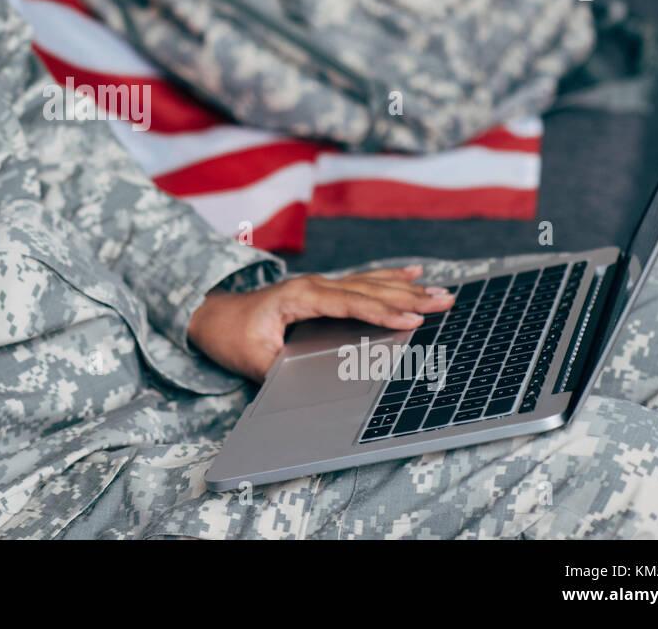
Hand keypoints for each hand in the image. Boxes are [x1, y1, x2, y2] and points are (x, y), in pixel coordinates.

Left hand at [186, 265, 454, 381]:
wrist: (211, 315)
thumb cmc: (230, 335)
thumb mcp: (249, 357)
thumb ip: (275, 369)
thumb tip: (303, 383)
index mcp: (299, 297)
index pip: (349, 304)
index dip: (382, 313)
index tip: (413, 321)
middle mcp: (313, 286)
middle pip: (368, 291)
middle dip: (409, 298)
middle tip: (446, 301)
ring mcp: (319, 286)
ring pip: (370, 285)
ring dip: (407, 289)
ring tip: (442, 291)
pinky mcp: (322, 291)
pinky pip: (362, 283)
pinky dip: (390, 280)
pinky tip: (413, 275)